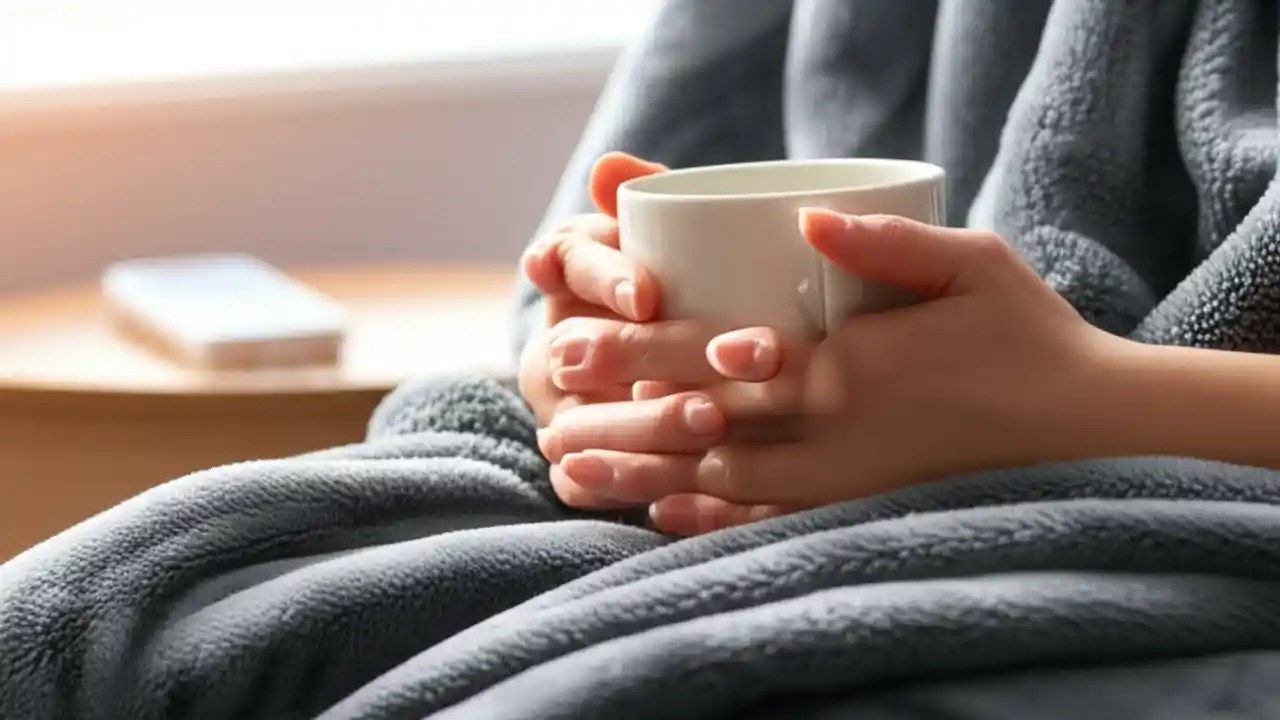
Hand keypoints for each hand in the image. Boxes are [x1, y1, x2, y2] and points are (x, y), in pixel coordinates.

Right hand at [521, 152, 738, 508]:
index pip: (565, 257)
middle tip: (710, 358)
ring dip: (640, 424)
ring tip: (713, 423)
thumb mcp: (689, 239)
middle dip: (640, 362)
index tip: (648, 295)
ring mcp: (558, 399)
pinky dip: (621, 485)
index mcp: (572, 266)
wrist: (711, 365)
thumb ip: (661, 199)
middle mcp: (555, 332)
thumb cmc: (704, 279)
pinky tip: (671, 492)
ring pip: (577, 419)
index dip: (601, 277)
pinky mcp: (574, 458)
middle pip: (573, 348)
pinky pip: (580, 480)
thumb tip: (610, 166)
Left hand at [542, 208, 1126, 533]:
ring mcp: (844, 476)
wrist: (1089, 431)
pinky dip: (711, 520)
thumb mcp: (973, 265)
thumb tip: (812, 217)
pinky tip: (661, 516)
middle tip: (546, 421)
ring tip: (574, 473)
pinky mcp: (862, 503)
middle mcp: (831, 428)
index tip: (569, 345)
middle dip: (615, 422)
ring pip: (719, 479)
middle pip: (697, 424)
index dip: (634, 352)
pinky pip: (772, 521)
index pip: (713, 358)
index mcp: (843, 363)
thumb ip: (888, 244)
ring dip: (641, 476)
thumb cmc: (1030, 337)